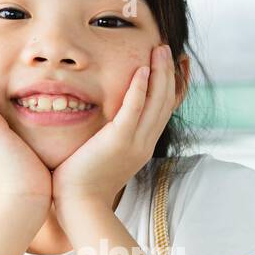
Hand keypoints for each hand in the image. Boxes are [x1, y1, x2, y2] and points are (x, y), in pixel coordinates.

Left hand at [52, 44, 176, 219]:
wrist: (79, 205)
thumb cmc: (83, 183)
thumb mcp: (104, 156)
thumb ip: (108, 138)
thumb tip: (103, 125)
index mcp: (142, 146)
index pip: (164, 111)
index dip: (172, 86)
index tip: (174, 65)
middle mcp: (144, 143)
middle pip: (166, 102)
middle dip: (168, 72)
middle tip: (167, 48)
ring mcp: (134, 143)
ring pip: (156, 102)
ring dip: (159, 73)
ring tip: (158, 49)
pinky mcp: (118, 141)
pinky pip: (133, 110)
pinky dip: (140, 89)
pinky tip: (141, 70)